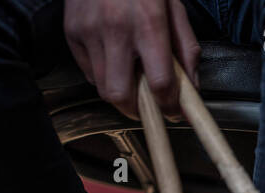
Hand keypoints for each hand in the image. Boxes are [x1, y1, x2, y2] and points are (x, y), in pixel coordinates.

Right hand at [64, 0, 199, 118]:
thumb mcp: (174, 8)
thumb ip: (186, 50)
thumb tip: (192, 89)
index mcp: (148, 22)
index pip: (160, 82)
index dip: (169, 105)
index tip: (173, 110)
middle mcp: (116, 28)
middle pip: (120, 95)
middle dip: (136, 110)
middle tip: (148, 106)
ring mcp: (89, 30)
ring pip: (101, 87)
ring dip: (119, 92)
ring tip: (131, 77)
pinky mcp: (72, 31)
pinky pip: (87, 70)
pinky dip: (102, 74)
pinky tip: (113, 59)